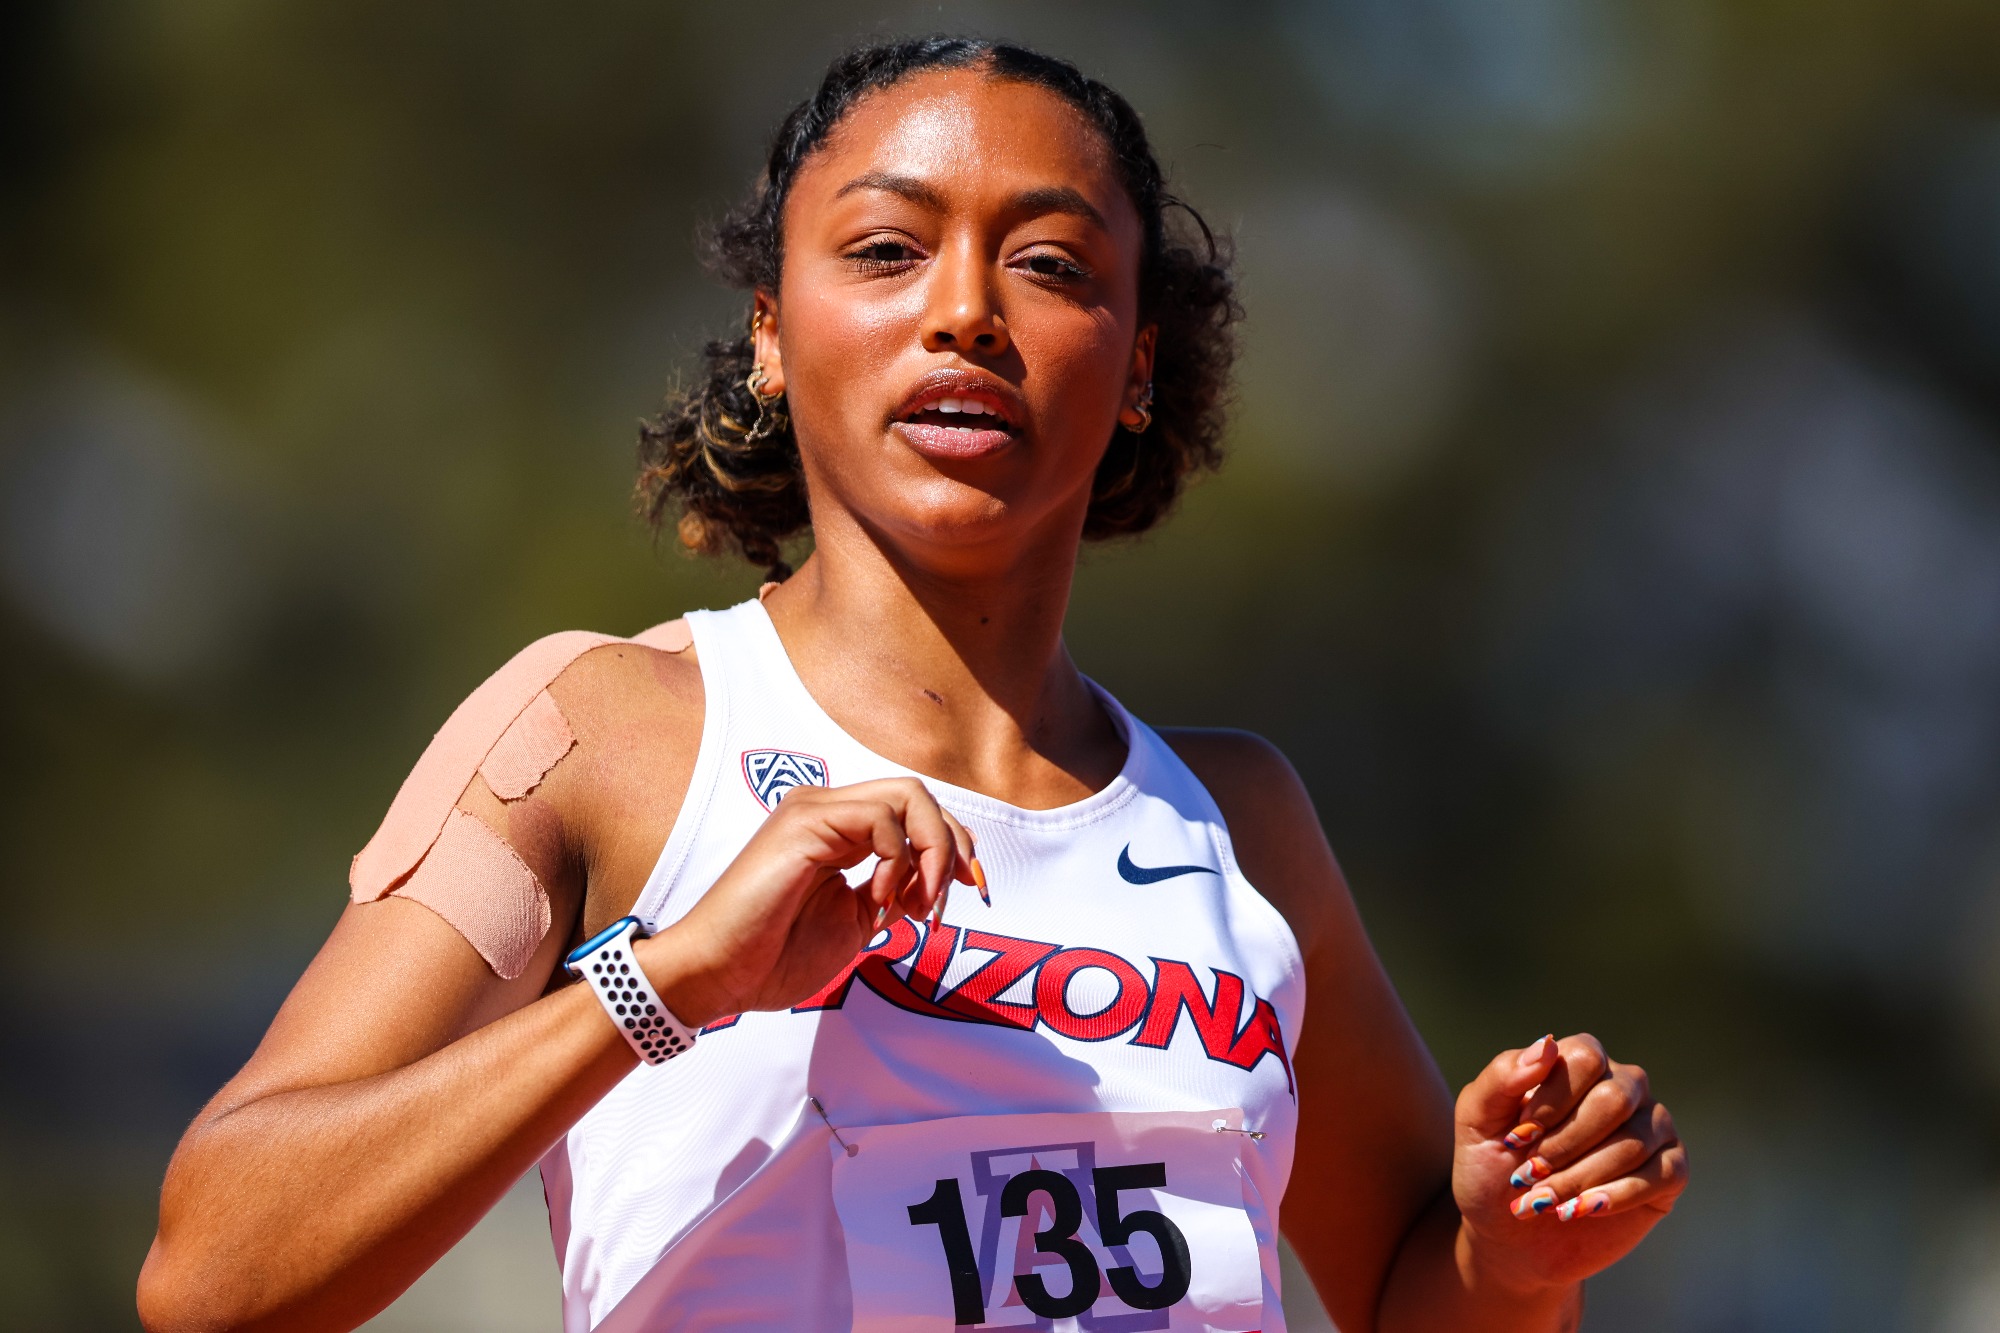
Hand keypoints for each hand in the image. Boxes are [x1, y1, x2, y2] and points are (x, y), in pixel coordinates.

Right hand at [639, 778, 974, 1026]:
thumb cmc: (774, 956)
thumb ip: (891, 893)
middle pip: (917, 794)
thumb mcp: (854, 922)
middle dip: (951, 845)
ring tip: (916, 909)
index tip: (968, 890)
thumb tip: (932, 884)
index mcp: (837, 831)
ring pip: (908, 796)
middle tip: (946, 903)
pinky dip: (897, 862)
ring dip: (930, 855)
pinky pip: (881, 819)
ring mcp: (814, 810)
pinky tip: (878, 903)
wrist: (718, 974)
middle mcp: (826, 810)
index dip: (952, 845)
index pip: (912, 811)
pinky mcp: (805, 822)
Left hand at [1450, 1034, 1687, 1295]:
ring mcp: (1652, 1126)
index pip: (1585, 1057)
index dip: (1551, 1100)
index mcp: (1579, 1061)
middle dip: (1565, 1144)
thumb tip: (1548, 1044)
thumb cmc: (1493, 1167)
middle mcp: (1624, 1085)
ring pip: (1634, 1142)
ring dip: (1581, 1177)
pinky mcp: (1670, 1170)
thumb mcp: (1478, 1120)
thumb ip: (1502, 1076)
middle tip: (1528, 1175)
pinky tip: (1580, 1210)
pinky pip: (1663, 1174)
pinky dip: (1615, 1196)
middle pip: (1614, 1099)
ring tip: (1543, 1201)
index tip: (1516, 1138)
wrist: (1511, 1236)